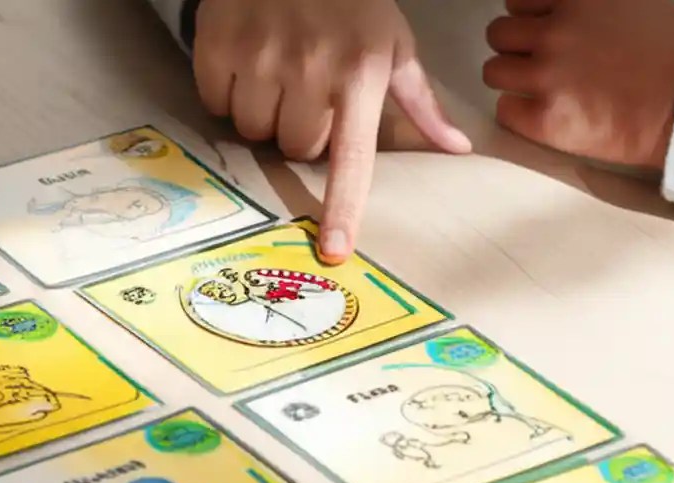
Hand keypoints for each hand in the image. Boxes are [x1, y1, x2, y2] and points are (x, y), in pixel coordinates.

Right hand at [193, 0, 471, 263]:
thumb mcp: (392, 41)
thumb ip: (420, 101)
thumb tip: (457, 147)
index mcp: (361, 73)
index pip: (352, 159)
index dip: (342, 208)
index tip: (335, 250)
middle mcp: (310, 68)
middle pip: (296, 148)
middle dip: (302, 130)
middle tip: (308, 91)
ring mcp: (259, 57)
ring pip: (253, 130)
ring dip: (263, 113)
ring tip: (276, 71)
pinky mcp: (219, 45)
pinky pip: (216, 103)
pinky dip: (227, 90)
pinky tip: (246, 59)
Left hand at [484, 0, 673, 168]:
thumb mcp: (639, 3)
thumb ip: (595, 7)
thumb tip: (575, 16)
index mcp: (578, 0)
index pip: (519, 1)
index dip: (528, 19)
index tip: (540, 32)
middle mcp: (556, 31)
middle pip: (499, 34)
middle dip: (515, 48)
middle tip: (539, 65)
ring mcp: (547, 75)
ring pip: (493, 72)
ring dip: (512, 80)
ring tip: (541, 91)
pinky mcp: (546, 118)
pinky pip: (505, 111)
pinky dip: (518, 114)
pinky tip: (545, 115)